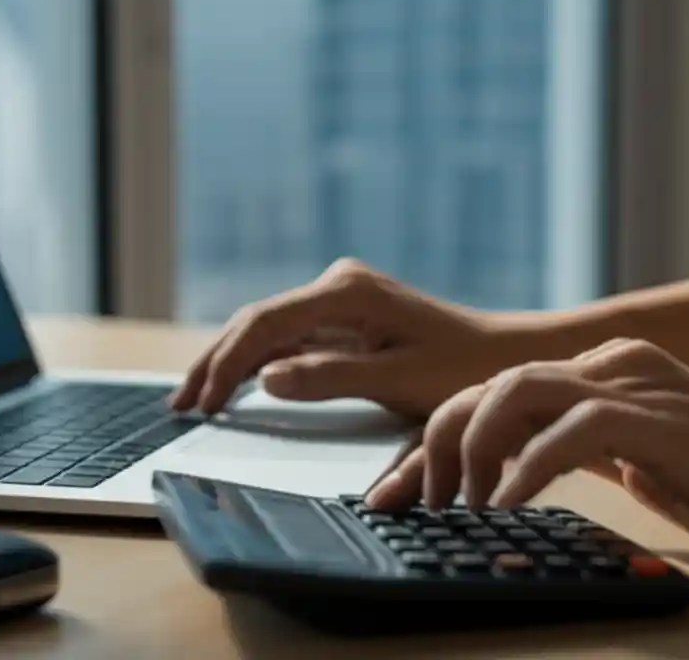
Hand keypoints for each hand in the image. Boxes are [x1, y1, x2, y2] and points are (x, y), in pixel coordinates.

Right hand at [170, 258, 542, 416]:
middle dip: (215, 362)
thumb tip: (265, 378)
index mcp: (346, 292)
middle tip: (181, 404)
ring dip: (229, 360)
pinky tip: (236, 383)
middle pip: (256, 321)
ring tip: (195, 397)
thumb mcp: (397, 380)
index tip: (202, 403)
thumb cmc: (463, 369)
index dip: (226, 365)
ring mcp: (340, 298)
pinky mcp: (346, 315)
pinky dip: (257, 360)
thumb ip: (329, 377)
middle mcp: (337, 285)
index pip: (265, 325)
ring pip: (266, 327)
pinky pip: (288, 336)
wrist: (507, 355)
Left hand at [366, 338, 688, 579]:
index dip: (436, 442)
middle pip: (489, 386)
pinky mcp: (661, 419)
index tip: (396, 494)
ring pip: (516, 391)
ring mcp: (637, 384)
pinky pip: (570, 431)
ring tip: (460, 508)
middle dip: (435, 445)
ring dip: (472, 450)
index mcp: (601, 370)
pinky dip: (525, 468)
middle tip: (416, 506)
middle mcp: (612, 364)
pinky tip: (505, 506)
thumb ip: (575, 450)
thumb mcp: (634, 463)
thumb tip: (502, 477)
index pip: (494, 392)